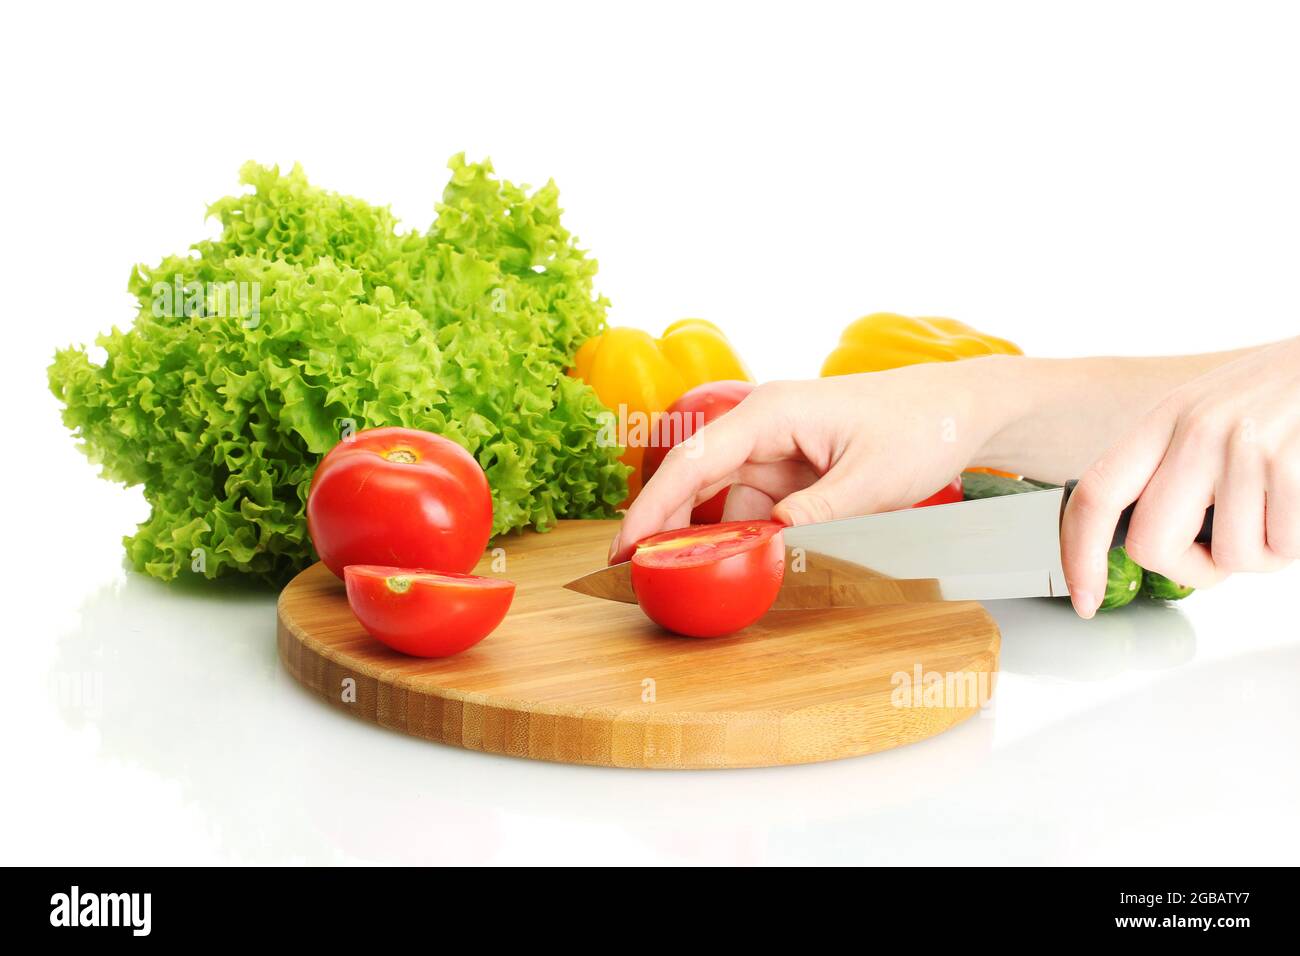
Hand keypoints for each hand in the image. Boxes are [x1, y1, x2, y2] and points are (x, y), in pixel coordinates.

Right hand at [609, 363, 996, 562]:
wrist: (960, 409)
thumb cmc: (922, 426)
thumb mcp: (875, 478)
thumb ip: (820, 511)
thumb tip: (770, 540)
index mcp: (773, 412)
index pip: (695, 459)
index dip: (654, 504)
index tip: (626, 545)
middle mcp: (764, 426)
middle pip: (695, 476)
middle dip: (663, 523)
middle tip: (634, 573)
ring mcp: (777, 446)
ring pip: (722, 496)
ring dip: (706, 536)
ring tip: (683, 579)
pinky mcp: (793, 468)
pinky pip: (753, 505)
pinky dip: (742, 537)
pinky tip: (738, 566)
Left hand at [1061, 337, 1299, 616]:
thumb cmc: (1283, 396)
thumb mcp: (1209, 415)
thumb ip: (1171, 470)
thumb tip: (1144, 541)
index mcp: (1164, 420)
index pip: (1095, 495)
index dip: (1078, 556)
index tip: (1085, 598)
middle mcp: (1195, 431)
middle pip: (1151, 544)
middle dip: (1189, 570)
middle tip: (1219, 557)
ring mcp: (1243, 447)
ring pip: (1230, 557)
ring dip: (1261, 555)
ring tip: (1279, 513)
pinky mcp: (1289, 465)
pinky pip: (1282, 546)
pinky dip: (1294, 543)